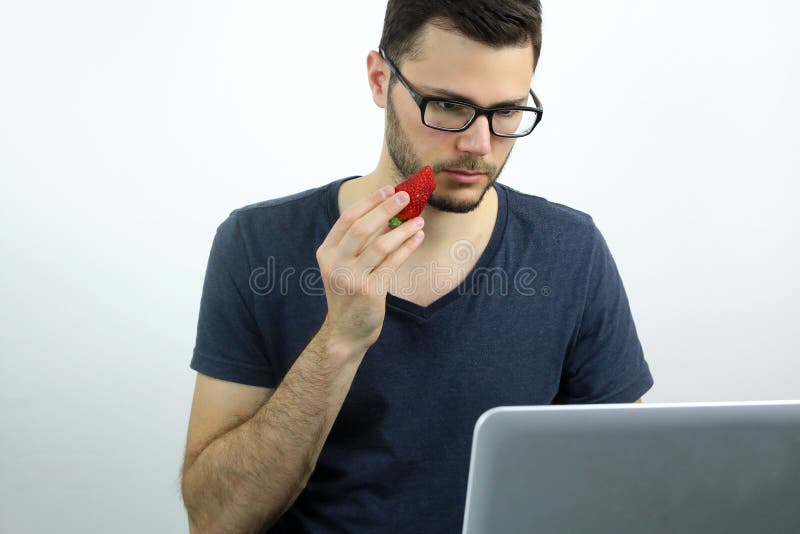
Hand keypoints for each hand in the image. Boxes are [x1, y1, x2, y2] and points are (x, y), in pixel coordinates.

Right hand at [316, 185, 424, 350]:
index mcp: (326, 252)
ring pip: (380, 245)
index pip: (347, 218)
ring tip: (418, 220)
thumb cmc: (349, 294)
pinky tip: (417, 238)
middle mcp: (335, 263)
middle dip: (386, 208)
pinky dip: (407, 247)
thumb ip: (357, 244)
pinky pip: (392, 263)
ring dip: (402, 229)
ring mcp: (351, 278)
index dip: (369, 201)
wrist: (346, 332)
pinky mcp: (369, 291)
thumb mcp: (343, 267)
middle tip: (406, 196)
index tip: (388, 189)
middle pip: (362, 227)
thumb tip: (388, 213)